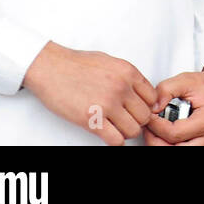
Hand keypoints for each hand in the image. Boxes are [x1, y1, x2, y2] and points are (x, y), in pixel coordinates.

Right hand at [22, 41, 156, 145]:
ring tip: (117, 128)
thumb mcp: (110, 62)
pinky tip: (109, 135)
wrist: (50, 67)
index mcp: (128, 72)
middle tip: (127, 120)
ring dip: (126, 132)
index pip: (153, 97)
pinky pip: (115, 140)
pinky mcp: (91, 120)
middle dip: (137, 120)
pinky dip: (115, 141)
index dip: (147, 106)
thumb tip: (140, 91)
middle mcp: (121, 88)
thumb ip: (128, 76)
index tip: (139, 110)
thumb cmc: (76, 64)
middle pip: (145, 115)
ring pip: (133, 130)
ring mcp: (107, 104)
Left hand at [143, 51, 203, 145]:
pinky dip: (171, 143)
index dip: (156, 126)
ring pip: (179, 152)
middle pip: (176, 150)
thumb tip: (152, 107)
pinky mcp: (203, 145)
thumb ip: (166, 89)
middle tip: (150, 126)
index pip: (174, 133)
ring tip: (157, 129)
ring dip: (163, 143)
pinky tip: (166, 132)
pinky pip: (183, 150)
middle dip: (156, 140)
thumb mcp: (186, 79)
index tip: (150, 116)